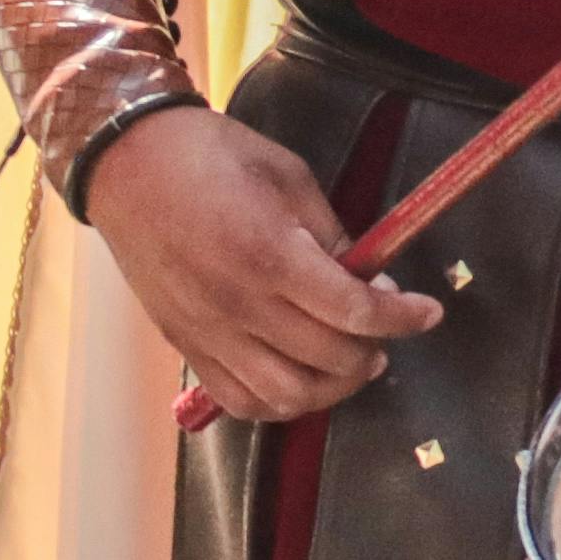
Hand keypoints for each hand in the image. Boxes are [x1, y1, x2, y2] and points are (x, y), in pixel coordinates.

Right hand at [87, 104, 445, 421]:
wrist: (131, 166)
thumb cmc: (215, 157)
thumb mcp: (290, 178)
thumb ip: (331, 235)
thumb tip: (369, 281)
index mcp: (270, 254)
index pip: (353, 310)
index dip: (402, 318)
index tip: (429, 314)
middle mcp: (239, 304)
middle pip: (327, 359)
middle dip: (373, 353)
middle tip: (389, 334)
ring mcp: (208, 332)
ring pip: (285, 396)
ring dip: (331, 389)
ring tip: (351, 364)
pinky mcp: (185, 345)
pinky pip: (238, 399)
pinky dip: (279, 402)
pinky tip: (300, 379)